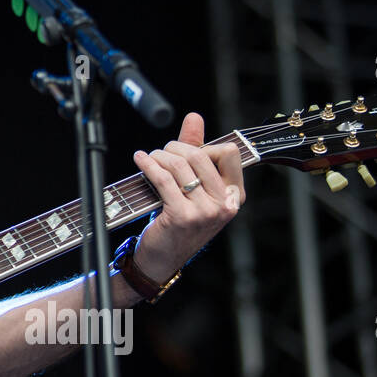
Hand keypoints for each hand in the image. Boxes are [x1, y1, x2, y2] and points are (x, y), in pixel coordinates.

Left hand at [131, 112, 244, 285]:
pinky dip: (148, 164)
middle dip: (175, 148)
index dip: (205, 146)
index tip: (186, 151)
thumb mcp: (192, 188)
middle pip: (200, 155)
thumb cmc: (177, 221)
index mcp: (235, 196)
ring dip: (159, 156)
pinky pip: (163, 179)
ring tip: (150, 158)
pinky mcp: (182, 216)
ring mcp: (206, 212)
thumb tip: (194, 117)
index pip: (230, 152)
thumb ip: (196, 151)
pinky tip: (140, 160)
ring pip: (180, 165)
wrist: (161, 259)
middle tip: (161, 153)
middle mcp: (226, 204)